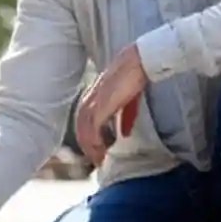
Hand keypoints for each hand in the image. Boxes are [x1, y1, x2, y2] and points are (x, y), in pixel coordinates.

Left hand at [75, 44, 146, 165]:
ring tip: (99, 160)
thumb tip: (124, 134)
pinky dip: (95, 141)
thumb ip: (125, 117)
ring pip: (84, 130)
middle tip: (97, 160)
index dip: (88, 137)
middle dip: (87, 146)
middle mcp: (90, 99)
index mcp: (93, 97)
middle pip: (80, 127)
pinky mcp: (102, 104)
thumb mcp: (129, 101)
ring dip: (90, 147)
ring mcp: (94, 102)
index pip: (84, 121)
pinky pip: (93, 128)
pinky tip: (103, 150)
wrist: (140, 60)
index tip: (97, 151)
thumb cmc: (135, 76)